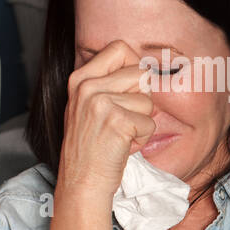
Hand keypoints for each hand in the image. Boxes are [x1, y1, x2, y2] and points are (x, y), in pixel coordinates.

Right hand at [57, 41, 155, 201]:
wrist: (81, 181)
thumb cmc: (91, 146)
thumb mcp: (88, 105)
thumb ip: (108, 83)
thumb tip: (145, 69)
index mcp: (80, 77)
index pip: (120, 48)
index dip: (133, 66)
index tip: (130, 88)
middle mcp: (88, 85)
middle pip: (140, 73)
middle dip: (141, 99)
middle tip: (123, 118)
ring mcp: (100, 102)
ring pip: (148, 101)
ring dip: (141, 122)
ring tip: (120, 135)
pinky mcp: (116, 121)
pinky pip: (149, 123)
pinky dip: (141, 138)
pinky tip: (122, 146)